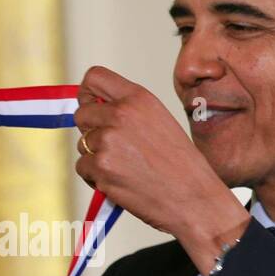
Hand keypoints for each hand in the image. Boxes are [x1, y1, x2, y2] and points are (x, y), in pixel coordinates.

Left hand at [74, 66, 249, 272]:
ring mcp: (109, 140)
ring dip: (95, 159)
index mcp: (139, 98)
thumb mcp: (160, 121)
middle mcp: (121, 114)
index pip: (94, 77)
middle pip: (81, 114)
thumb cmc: (180, 165)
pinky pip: (82, 168)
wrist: (193, 199)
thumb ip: (130, 111)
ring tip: (125, 169)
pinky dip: (95, 178)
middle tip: (112, 149)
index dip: (87, 94)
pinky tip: (120, 182)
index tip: (92, 109)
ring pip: (82, 145)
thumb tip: (95, 111)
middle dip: (90, 132)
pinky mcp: (101, 166)